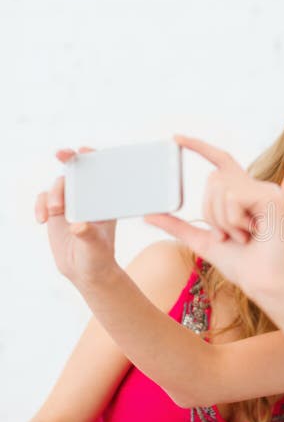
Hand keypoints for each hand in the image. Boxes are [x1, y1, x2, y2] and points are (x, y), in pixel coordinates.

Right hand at [35, 148, 119, 286]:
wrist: (85, 271)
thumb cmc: (98, 258)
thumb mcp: (95, 247)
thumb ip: (88, 235)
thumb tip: (78, 225)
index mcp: (106, 201)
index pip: (102, 174)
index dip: (94, 158)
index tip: (84, 150)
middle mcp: (90, 198)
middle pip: (78, 172)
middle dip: (69, 158)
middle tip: (61, 153)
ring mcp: (72, 203)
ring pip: (59, 185)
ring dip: (54, 194)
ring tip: (54, 213)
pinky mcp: (56, 211)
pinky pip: (43, 199)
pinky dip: (39, 205)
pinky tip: (41, 220)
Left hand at [146, 136, 283, 302]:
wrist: (264, 283)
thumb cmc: (242, 265)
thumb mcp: (203, 241)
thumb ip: (178, 226)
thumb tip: (149, 214)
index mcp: (243, 194)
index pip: (220, 161)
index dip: (199, 147)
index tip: (175, 138)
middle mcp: (257, 187)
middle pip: (214, 179)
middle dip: (211, 211)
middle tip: (230, 235)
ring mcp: (266, 190)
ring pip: (221, 188)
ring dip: (222, 219)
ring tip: (243, 236)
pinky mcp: (271, 196)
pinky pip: (234, 197)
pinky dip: (234, 220)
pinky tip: (252, 232)